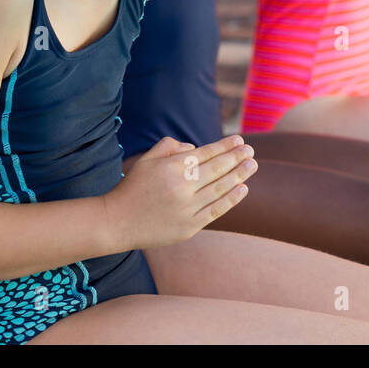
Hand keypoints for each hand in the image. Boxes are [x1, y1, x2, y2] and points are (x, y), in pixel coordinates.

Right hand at [101, 135, 255, 249]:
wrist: (115, 222)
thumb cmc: (133, 187)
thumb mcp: (147, 159)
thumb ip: (170, 146)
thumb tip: (196, 147)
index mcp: (172, 167)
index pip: (207, 153)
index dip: (226, 146)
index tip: (240, 140)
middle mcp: (182, 186)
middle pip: (218, 169)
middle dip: (237, 158)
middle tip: (251, 151)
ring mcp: (186, 209)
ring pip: (220, 188)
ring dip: (240, 175)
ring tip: (252, 165)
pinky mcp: (188, 227)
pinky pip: (216, 211)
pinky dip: (231, 199)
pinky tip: (243, 188)